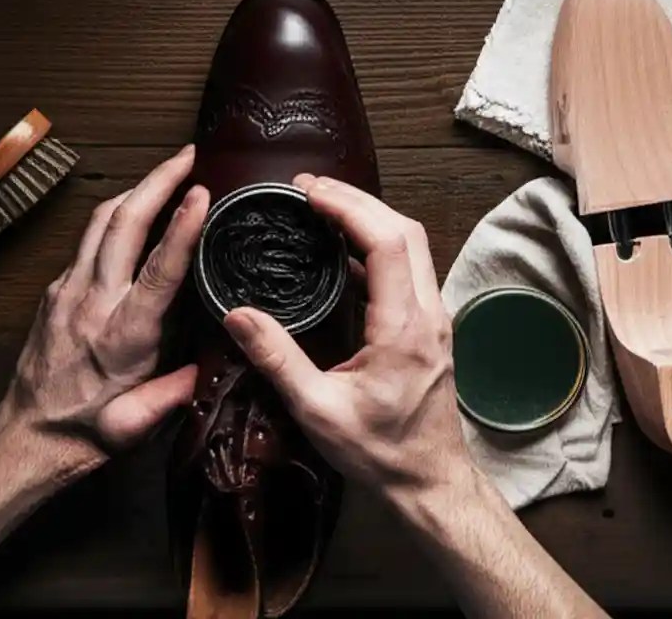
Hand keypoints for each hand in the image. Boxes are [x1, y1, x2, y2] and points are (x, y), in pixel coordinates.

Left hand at [0, 145, 209, 468]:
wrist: (25, 437)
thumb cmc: (85, 433)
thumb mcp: (138, 425)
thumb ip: (177, 392)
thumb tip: (221, 361)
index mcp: (123, 335)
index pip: (158, 270)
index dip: (182, 227)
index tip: (203, 191)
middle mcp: (93, 303)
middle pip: (124, 224)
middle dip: (157, 181)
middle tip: (189, 155)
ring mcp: (68, 291)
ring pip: (100, 222)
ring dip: (136, 189)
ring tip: (167, 169)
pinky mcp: (55, 291)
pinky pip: (86, 240)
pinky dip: (114, 216)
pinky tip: (134, 210)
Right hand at [222, 174, 467, 495]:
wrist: (429, 482)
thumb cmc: (380, 453)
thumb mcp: (317, 410)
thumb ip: (277, 359)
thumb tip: (237, 315)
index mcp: (404, 328)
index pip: (385, 241)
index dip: (348, 206)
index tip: (309, 191)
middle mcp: (428, 314)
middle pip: (404, 230)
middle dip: (357, 199)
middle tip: (309, 188)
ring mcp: (434, 319)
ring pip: (412, 245)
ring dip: (370, 218)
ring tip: (322, 206)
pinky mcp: (429, 327)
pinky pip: (408, 268)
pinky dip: (376, 245)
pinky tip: (341, 250)